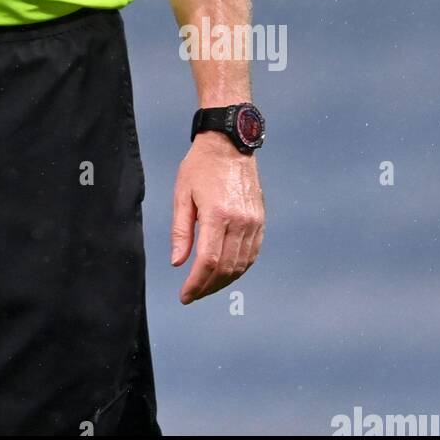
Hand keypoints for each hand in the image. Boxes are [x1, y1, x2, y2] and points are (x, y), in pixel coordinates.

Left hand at [171, 131, 264, 303]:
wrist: (230, 144)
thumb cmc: (200, 166)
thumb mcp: (182, 194)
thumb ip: (181, 231)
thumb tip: (179, 263)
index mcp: (217, 214)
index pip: (208, 261)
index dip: (196, 283)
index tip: (185, 295)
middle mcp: (240, 221)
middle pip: (226, 268)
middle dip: (208, 287)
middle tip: (193, 295)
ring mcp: (254, 222)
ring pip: (241, 265)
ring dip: (224, 282)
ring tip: (206, 287)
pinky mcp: (261, 220)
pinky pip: (252, 254)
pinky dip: (239, 268)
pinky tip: (226, 273)